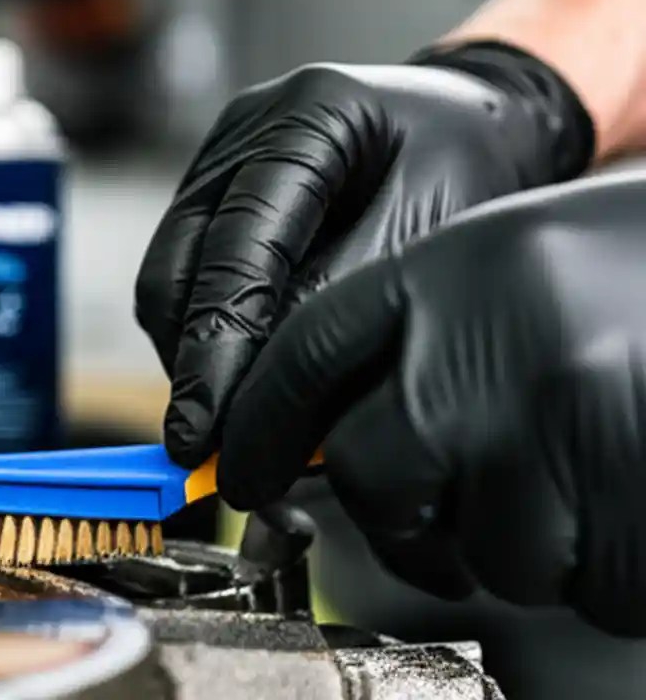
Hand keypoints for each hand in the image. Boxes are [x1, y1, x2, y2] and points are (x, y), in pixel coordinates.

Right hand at [135, 42, 591, 466]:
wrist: (482, 122)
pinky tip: (238, 384)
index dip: (218, 345)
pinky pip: (184, 283)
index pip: (239, 243)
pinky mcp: (211, 203)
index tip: (207, 425)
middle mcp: (243, 134)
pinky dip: (204, 340)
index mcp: (307, 116)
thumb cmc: (474, 168)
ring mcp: (217, 166)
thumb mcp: (433, 229)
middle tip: (202, 446)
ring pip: (168, 282)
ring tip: (228, 426)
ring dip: (190, 359)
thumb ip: (344, 299)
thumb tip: (268, 389)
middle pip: (179, 266)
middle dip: (190, 365)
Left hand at [219, 174, 645, 635]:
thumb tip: (332, 439)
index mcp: (455, 269)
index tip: (246, 475)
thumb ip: (421, 339)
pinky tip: (642, 491)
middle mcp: (494, 343)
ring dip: (535, 536)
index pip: (302, 360)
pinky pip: (587, 587)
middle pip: (379, 478)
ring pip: (488, 551)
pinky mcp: (633, 504)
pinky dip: (614, 565)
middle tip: (467, 494)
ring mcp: (566, 426)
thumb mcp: (519, 265)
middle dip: (411, 511)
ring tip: (602, 459)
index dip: (263, 430)